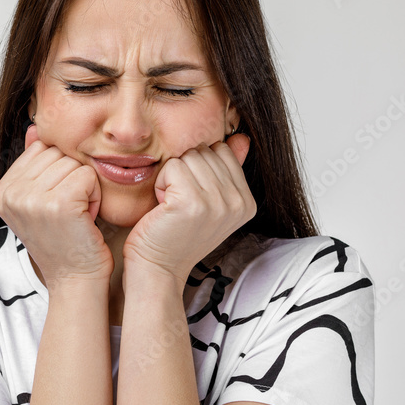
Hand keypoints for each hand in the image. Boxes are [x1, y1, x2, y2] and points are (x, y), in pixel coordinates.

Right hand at [0, 124, 114, 285]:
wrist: (75, 278)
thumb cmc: (64, 240)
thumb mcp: (40, 200)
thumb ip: (34, 163)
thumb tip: (35, 127)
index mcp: (1, 191)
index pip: (39, 150)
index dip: (58, 173)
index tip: (56, 204)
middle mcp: (10, 194)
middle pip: (56, 153)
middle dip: (72, 177)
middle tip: (70, 211)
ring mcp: (31, 199)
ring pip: (73, 163)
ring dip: (84, 187)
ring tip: (77, 215)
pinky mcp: (58, 204)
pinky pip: (86, 175)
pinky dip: (95, 195)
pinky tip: (87, 217)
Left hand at [122, 134, 255, 284]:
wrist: (157, 267)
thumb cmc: (176, 233)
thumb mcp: (210, 201)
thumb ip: (227, 169)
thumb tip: (241, 137)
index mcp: (247, 202)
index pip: (223, 151)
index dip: (199, 168)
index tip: (193, 198)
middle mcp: (238, 203)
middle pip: (204, 151)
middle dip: (185, 171)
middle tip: (179, 204)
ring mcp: (218, 203)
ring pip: (188, 156)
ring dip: (172, 177)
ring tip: (172, 205)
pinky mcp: (193, 202)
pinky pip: (172, 166)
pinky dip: (161, 184)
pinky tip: (163, 207)